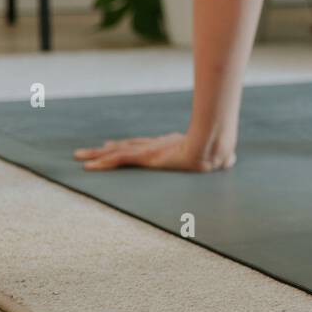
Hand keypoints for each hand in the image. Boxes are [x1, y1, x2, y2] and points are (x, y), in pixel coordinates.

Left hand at [73, 132, 235, 171]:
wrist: (213, 147)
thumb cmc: (218, 150)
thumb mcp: (218, 155)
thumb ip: (221, 156)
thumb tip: (232, 158)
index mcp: (168, 145)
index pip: (143, 145)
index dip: (127, 145)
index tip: (113, 145)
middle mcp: (155, 145)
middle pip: (126, 146)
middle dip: (107, 149)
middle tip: (89, 151)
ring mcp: (149, 151)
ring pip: (117, 152)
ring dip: (97, 155)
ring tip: (78, 157)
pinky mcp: (146, 158)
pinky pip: (120, 161)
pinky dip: (103, 163)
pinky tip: (89, 166)